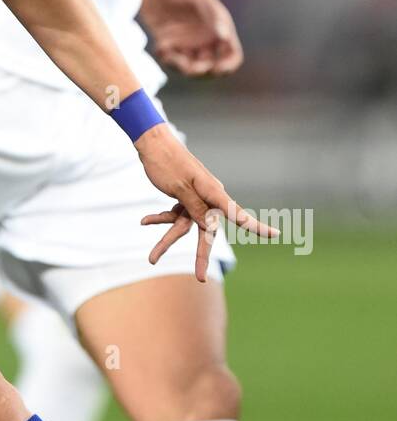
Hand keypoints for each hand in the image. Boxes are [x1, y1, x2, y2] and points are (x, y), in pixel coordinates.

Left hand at [134, 123, 276, 281]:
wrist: (151, 142)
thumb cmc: (166, 162)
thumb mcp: (180, 187)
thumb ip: (195, 208)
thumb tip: (209, 226)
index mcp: (211, 191)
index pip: (237, 212)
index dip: (255, 225)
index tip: (275, 234)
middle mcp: (207, 196)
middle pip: (207, 230)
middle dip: (200, 254)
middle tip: (199, 279)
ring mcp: (195, 197)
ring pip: (186, 225)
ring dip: (167, 239)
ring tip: (152, 259)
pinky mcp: (183, 196)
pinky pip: (176, 214)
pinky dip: (161, 218)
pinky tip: (145, 221)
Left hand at [139, 0, 242, 75]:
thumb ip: (213, 14)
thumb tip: (225, 36)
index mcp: (219, 27)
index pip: (232, 54)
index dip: (228, 66)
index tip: (217, 69)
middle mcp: (205, 37)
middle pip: (211, 66)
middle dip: (201, 71)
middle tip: (188, 66)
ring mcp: (186, 42)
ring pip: (190, 67)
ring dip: (182, 67)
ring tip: (169, 55)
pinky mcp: (168, 43)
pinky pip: (171, 60)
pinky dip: (167, 59)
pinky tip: (160, 47)